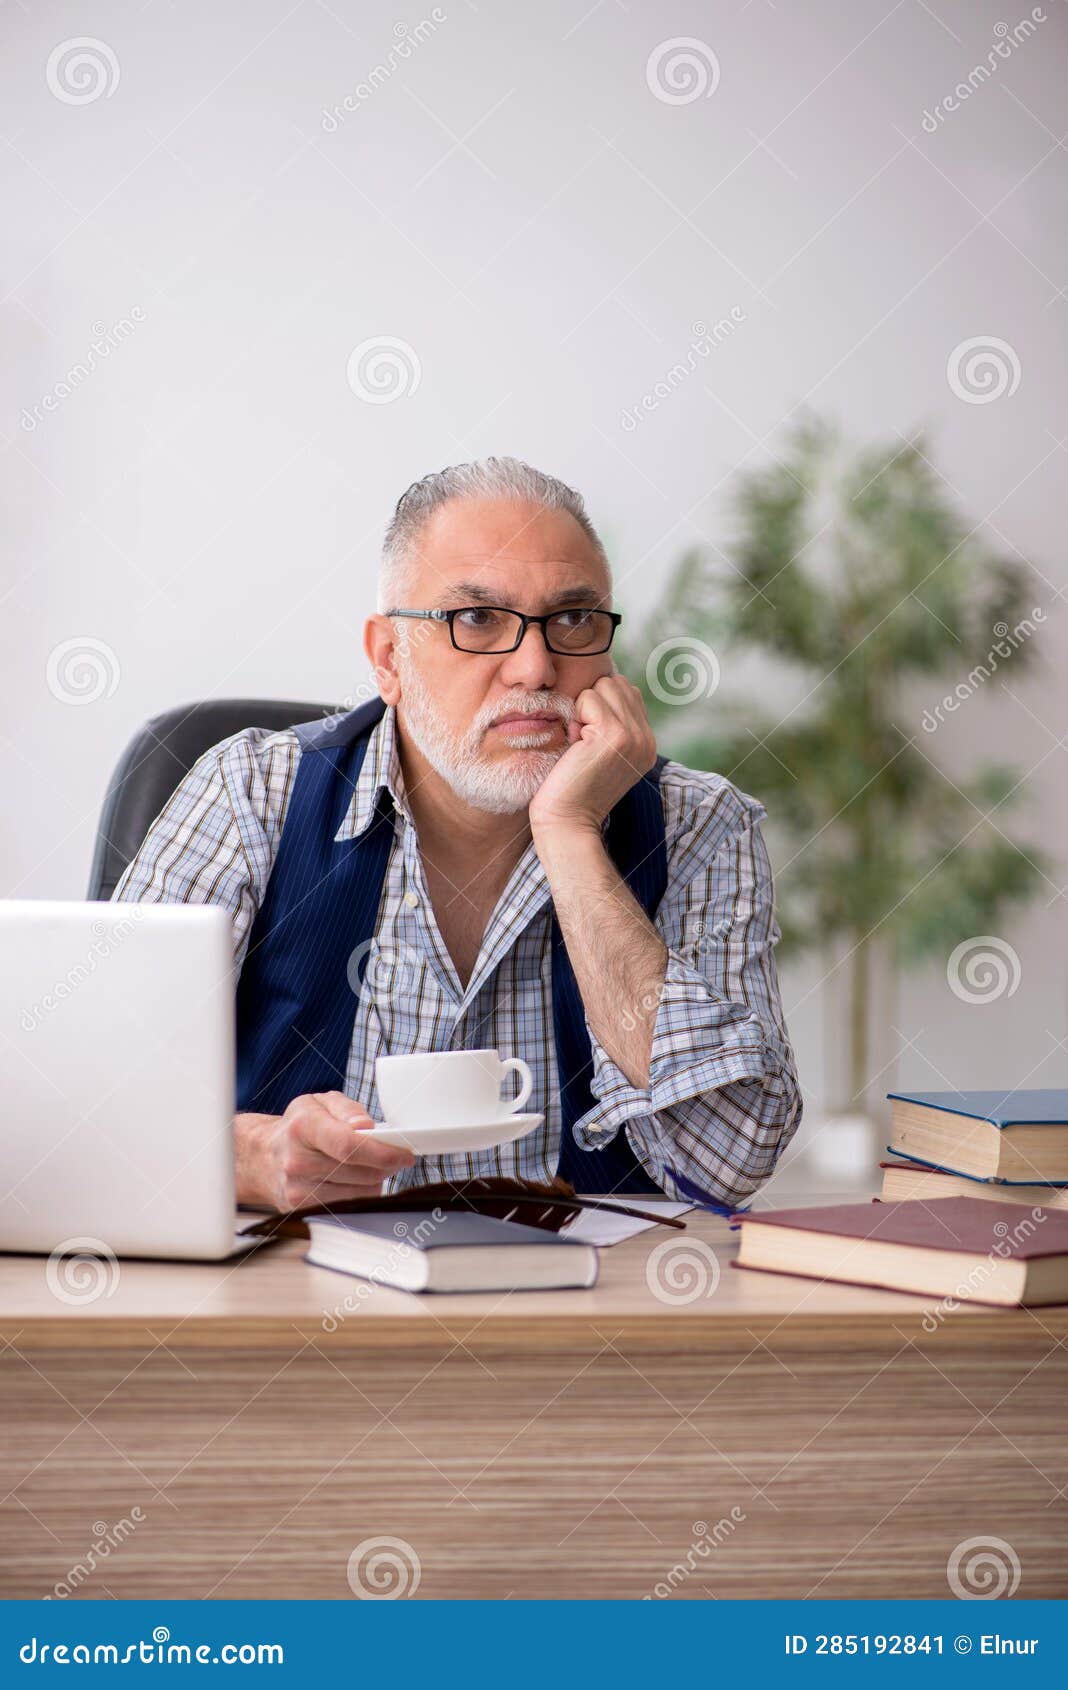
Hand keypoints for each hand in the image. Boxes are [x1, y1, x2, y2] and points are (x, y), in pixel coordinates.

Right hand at [235, 1091, 415, 1211]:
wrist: (263, 1156)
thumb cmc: (298, 1126)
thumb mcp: (320, 1103)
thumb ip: (348, 1110)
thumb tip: (367, 1127)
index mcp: (303, 1127)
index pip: (348, 1145)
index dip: (382, 1152)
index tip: (404, 1154)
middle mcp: (297, 1161)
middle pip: (359, 1172)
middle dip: (386, 1165)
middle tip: (395, 1156)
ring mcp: (297, 1189)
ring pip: (358, 1193)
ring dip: (375, 1180)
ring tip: (371, 1165)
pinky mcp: (301, 1209)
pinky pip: (347, 1206)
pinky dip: (360, 1194)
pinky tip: (356, 1180)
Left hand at [528, 675, 656, 837]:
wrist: (567, 823)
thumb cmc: (569, 788)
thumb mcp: (598, 754)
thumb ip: (609, 724)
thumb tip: (600, 683)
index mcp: (646, 744)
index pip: (627, 692)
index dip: (599, 705)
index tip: (587, 739)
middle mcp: (647, 739)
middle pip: (617, 684)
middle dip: (591, 703)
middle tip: (581, 741)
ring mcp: (635, 736)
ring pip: (604, 686)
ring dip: (583, 708)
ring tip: (578, 742)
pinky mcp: (616, 734)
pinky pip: (589, 697)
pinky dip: (575, 715)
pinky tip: (574, 744)